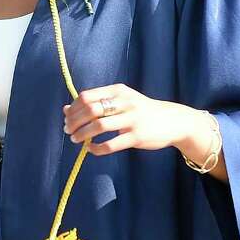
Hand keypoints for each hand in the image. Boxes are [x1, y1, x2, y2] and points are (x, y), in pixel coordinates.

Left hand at [62, 84, 212, 157]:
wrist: (173, 121)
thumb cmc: (140, 110)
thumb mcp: (120, 101)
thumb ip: (95, 103)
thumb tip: (65, 109)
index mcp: (118, 91)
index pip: (87, 96)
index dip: (73, 108)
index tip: (67, 118)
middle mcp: (125, 102)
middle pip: (90, 110)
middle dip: (74, 122)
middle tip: (68, 131)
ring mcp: (132, 119)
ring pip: (98, 126)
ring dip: (82, 134)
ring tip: (76, 139)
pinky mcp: (137, 137)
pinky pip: (111, 144)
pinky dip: (97, 148)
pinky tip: (92, 148)